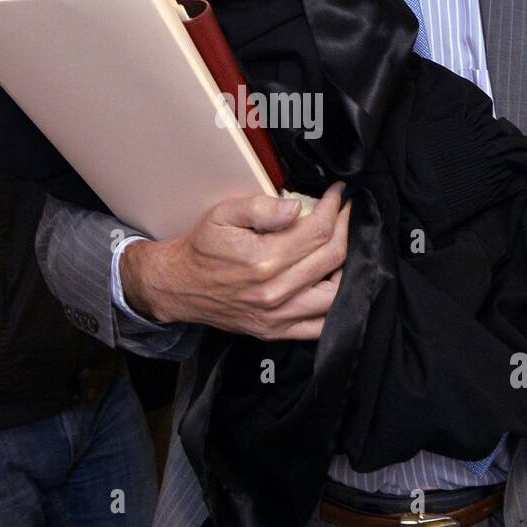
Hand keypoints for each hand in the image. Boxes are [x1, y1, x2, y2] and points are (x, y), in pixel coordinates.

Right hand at [121, 180, 350, 339]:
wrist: (179, 286)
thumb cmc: (203, 248)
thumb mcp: (223, 214)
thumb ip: (260, 206)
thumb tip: (296, 207)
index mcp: (263, 260)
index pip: (318, 231)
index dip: (335, 208)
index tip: (338, 194)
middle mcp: (274, 291)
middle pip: (333, 258)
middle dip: (346, 229)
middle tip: (345, 213)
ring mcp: (277, 316)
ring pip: (335, 294)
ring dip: (347, 267)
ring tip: (340, 246)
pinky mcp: (276, 331)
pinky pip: (320, 325)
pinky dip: (335, 305)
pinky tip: (333, 282)